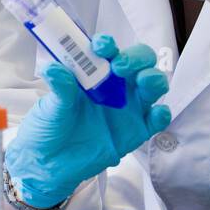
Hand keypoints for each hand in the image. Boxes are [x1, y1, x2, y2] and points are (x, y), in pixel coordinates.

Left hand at [4, 36, 171, 209]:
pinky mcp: (135, 132)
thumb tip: (53, 68)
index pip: (108, 50)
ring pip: (153, 85)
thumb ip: (59, 87)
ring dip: (153, 79)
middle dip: (136, 58)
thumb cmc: (48, 128)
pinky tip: (155, 113)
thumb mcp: (50, 106)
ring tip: (143, 82)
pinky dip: (161, 114)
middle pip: (140, 61)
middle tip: (120, 67)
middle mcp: (115, 86)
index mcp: (94, 73)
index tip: (101, 47)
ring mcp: (128, 108)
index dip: (108, 44)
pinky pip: (156, 120)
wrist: (48, 165)